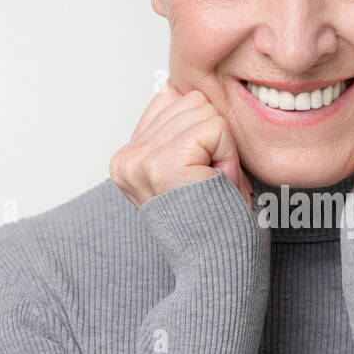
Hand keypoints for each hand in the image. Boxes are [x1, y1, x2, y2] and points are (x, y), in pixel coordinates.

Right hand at [110, 84, 253, 208]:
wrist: (217, 267)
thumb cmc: (214, 222)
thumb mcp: (188, 169)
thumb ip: (176, 130)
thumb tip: (173, 87)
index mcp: (126, 158)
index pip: (171, 100)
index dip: (202, 133)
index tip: (198, 175)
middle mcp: (126, 159)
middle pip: (191, 101)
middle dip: (215, 140)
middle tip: (210, 183)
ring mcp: (141, 159)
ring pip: (205, 111)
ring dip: (223, 149)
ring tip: (213, 185)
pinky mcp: (164, 162)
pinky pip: (216, 128)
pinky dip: (228, 156)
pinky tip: (216, 185)